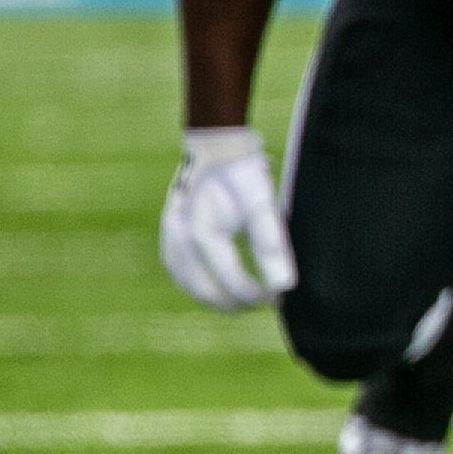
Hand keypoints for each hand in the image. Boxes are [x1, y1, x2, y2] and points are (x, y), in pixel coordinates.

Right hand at [160, 126, 295, 310]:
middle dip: (236, 304)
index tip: (278, 298)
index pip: (230, 280)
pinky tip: (222, 287)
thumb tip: (285, 286)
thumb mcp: (264, 207)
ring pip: (190, 286)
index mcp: (202, 232)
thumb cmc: (242, 175)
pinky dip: (201, 286)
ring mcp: (168, 238)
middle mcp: (178, 238)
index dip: (255, 295)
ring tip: (248, 299)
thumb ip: (272, 247)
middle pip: (205, 290)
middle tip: (265, 303)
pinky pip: (181, 273)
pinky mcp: (167, 238)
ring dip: (218, 299)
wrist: (216, 149)